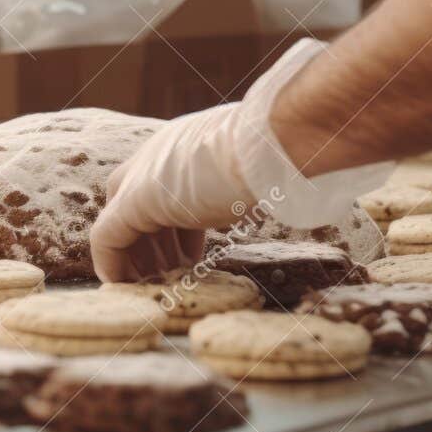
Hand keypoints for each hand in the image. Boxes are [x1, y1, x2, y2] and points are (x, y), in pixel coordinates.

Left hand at [91, 40, 392, 282]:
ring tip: (149, 289)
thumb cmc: (289, 148)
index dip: (174, 219)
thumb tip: (322, 175)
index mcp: (191, 142)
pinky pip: (109, 237)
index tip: (190, 251)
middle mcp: (161, 153)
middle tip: (164, 275)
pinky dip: (110, 263)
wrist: (277, 142)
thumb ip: (278, 171)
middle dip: (148, 239)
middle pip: (132, 199)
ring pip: (120, 222)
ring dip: (134, 258)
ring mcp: (146, 174)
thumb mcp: (276, 160)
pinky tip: (121, 287)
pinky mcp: (136, 199)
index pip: (165, 180)